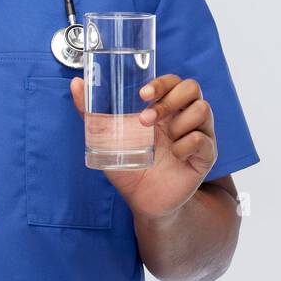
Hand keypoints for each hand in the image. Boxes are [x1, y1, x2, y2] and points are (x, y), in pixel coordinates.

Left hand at [70, 74, 217, 218]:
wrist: (141, 199)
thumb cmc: (126, 165)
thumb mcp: (104, 137)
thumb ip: (90, 111)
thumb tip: (76, 83)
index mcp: (162, 109)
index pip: (173, 81)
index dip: (162, 82)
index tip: (143, 94)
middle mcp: (181, 117)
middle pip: (192, 88)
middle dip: (169, 99)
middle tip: (146, 119)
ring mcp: (196, 134)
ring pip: (203, 109)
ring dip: (179, 121)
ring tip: (162, 138)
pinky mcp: (205, 156)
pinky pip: (203, 139)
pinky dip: (187, 144)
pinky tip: (175, 155)